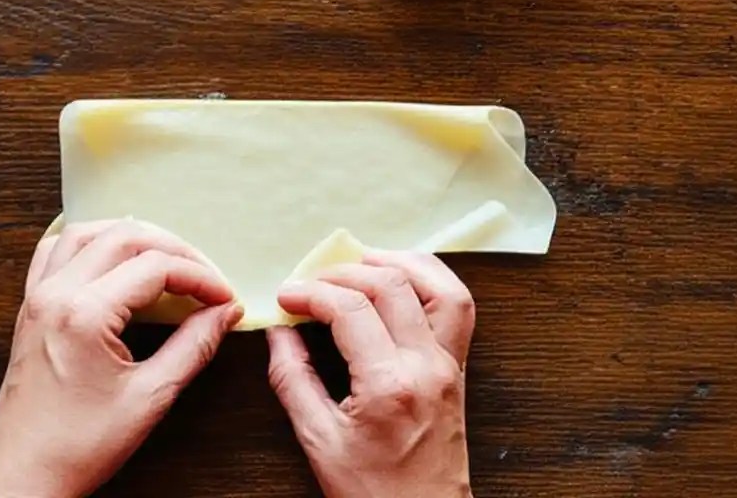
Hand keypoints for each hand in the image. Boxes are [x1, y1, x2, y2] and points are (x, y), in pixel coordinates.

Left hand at [0, 220, 242, 497]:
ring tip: (167, 258)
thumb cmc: (78, 446)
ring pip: (87, 232)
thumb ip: (193, 347)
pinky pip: (55, 251)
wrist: (23, 474)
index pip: (156, 268)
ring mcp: (38, 298)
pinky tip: (110, 255)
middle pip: (125, 237)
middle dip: (174, 250)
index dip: (200, 277)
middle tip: (205, 278)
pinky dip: (88, 242)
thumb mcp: (149, 397)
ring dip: (132, 236)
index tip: (224, 298)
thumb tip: (224, 314)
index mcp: (84, 314)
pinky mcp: (30, 308)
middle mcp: (56, 294)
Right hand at [267, 251, 475, 497]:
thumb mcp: (318, 441)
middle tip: (311, 281)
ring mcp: (449, 365)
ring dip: (398, 262)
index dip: (311, 292)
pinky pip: (456, 307)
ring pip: (439, 286)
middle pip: (391, 285)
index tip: (286, 296)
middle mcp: (427, 366)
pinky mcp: (457, 370)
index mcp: (389, 384)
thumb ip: (293, 379)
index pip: (350, 308)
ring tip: (361, 261)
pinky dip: (430, 281)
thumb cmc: (373, 493)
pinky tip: (400, 280)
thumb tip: (279, 331)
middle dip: (343, 271)